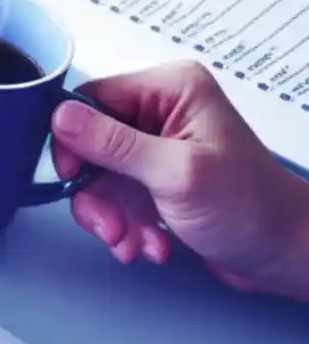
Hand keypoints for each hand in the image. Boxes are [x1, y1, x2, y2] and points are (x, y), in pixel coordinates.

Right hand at [51, 61, 308, 300]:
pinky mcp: (154, 177)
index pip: (91, 99)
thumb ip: (114, 144)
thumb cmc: (250, 208)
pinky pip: (114, 198)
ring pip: (97, 178)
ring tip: (136, 241)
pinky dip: (123, 225)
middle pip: (89, 144)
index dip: (72, 140)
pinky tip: (148, 242)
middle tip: (111, 224)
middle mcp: (162, 111)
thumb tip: (61, 116)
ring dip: (110, 217)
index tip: (72, 176)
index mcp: (171, 90)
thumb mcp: (176, 174)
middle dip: (97, 194)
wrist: (281, 253)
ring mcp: (157, 146)